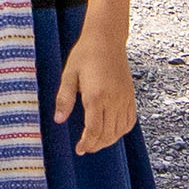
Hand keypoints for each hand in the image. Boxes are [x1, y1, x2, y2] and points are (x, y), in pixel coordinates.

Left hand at [54, 26, 138, 155]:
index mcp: (96, 96)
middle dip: (96, 145)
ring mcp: (124, 98)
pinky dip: (122, 131)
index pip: (94, 130)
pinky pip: (130, 120)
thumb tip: (58, 120)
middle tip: (85, 148)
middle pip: (108, 134)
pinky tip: (112, 132)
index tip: (79, 149)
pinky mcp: (130, 95)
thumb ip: (64, 99)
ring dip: (108, 140)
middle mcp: (113, 100)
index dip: (87, 144)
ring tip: (96, 142)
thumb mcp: (69, 75)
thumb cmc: (85, 54)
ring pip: (120, 130)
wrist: (107, 39)